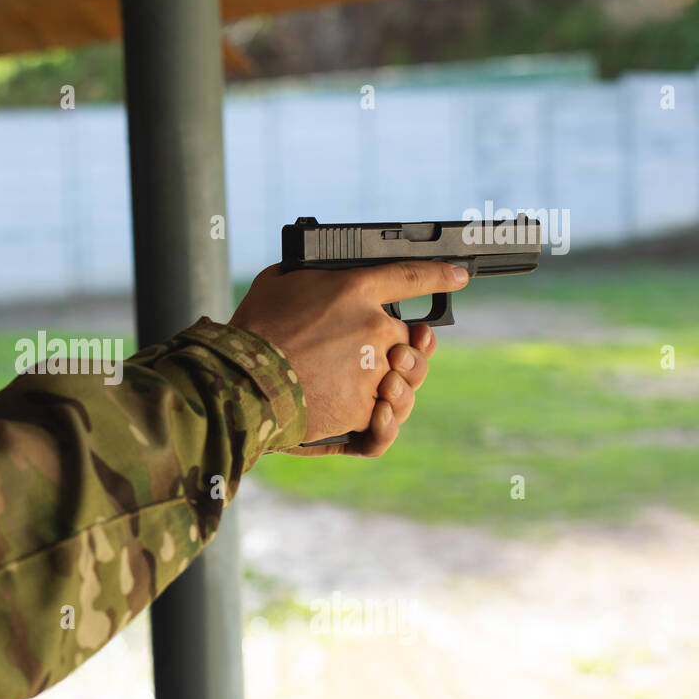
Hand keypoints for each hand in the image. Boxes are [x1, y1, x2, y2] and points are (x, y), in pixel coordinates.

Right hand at [228, 260, 465, 456]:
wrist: (240, 380)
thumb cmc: (252, 328)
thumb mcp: (280, 281)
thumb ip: (313, 278)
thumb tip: (319, 280)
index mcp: (356, 290)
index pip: (413, 276)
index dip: (440, 276)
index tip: (458, 276)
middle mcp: (375, 330)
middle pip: (408, 340)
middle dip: (398, 348)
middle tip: (378, 356)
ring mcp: (373, 373)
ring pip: (406, 381)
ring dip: (396, 383)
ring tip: (379, 386)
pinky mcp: (362, 412)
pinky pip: (385, 420)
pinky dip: (382, 422)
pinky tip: (377, 414)